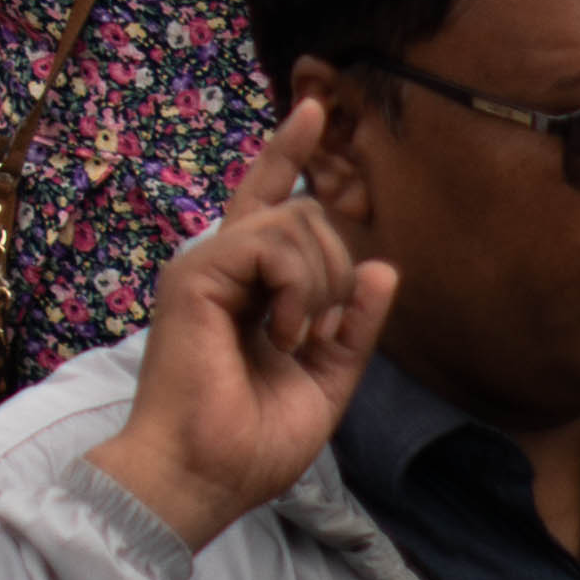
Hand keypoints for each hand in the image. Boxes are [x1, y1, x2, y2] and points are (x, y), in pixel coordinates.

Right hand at [83, 100, 393, 547]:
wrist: (205, 472)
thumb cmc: (253, 440)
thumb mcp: (326, 380)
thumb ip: (352, 326)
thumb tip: (383, 268)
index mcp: (246, 287)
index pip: (269, 203)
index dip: (289, 154)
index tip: (314, 107)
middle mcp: (221, 265)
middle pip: (303, 213)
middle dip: (335, 268)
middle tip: (314, 333)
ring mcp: (206, 265)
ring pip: (296, 223)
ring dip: (318, 285)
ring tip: (292, 339)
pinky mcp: (196, 273)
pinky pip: (272, 245)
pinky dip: (295, 290)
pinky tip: (280, 333)